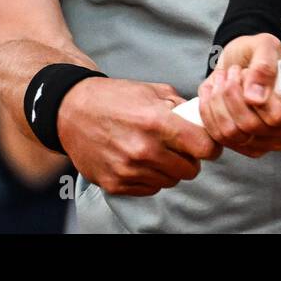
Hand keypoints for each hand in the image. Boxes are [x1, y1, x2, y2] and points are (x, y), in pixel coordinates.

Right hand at [56, 77, 220, 195]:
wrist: (70, 111)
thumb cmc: (113, 98)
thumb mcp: (151, 90)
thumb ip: (179, 107)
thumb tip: (201, 120)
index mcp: (156, 122)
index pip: (204, 147)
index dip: (210, 146)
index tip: (207, 144)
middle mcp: (143, 149)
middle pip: (190, 170)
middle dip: (190, 159)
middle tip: (181, 148)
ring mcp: (128, 170)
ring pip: (171, 181)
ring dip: (170, 169)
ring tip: (157, 152)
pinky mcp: (115, 184)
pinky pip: (150, 189)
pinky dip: (151, 178)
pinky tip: (140, 161)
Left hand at [199, 33, 280, 157]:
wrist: (243, 63)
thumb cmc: (258, 53)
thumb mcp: (263, 45)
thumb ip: (263, 66)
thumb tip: (255, 97)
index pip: (277, 115)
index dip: (255, 96)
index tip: (245, 72)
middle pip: (251, 127)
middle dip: (230, 95)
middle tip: (230, 72)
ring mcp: (273, 143)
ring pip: (232, 134)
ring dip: (217, 103)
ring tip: (221, 81)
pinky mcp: (252, 149)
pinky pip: (221, 139)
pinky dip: (210, 114)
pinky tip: (214, 95)